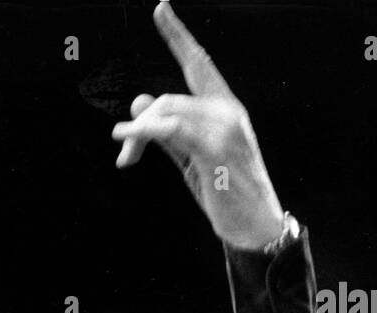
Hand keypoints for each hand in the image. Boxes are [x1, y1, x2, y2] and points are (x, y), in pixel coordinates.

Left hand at [111, 3, 284, 250]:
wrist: (253, 226)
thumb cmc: (224, 192)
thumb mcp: (190, 157)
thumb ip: (166, 130)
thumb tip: (138, 102)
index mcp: (224, 107)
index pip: (198, 63)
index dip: (177, 35)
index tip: (160, 7)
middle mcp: (228, 110)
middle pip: (168, 99)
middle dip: (139, 126)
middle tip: (123, 156)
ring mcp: (225, 127)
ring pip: (167, 112)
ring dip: (137, 136)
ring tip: (124, 157)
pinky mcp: (217, 149)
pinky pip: (173, 130)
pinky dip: (145, 134)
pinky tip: (127, 141)